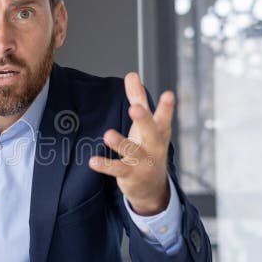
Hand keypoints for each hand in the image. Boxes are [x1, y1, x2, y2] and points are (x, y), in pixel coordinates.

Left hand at [88, 72, 173, 214]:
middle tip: (134, 108)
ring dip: (121, 143)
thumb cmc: (148, 147)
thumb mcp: (145, 124)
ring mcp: (143, 162)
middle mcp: (154, 147)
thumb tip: (131, 74)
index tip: (168, 94)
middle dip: (144, 120)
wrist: (152, 187)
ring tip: (108, 134)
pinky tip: (92, 161)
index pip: (163, 118)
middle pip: (151, 132)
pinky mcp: (130, 175)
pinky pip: (117, 170)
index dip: (166, 107)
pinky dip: (105, 165)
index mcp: (159, 132)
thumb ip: (138, 98)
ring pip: (133, 152)